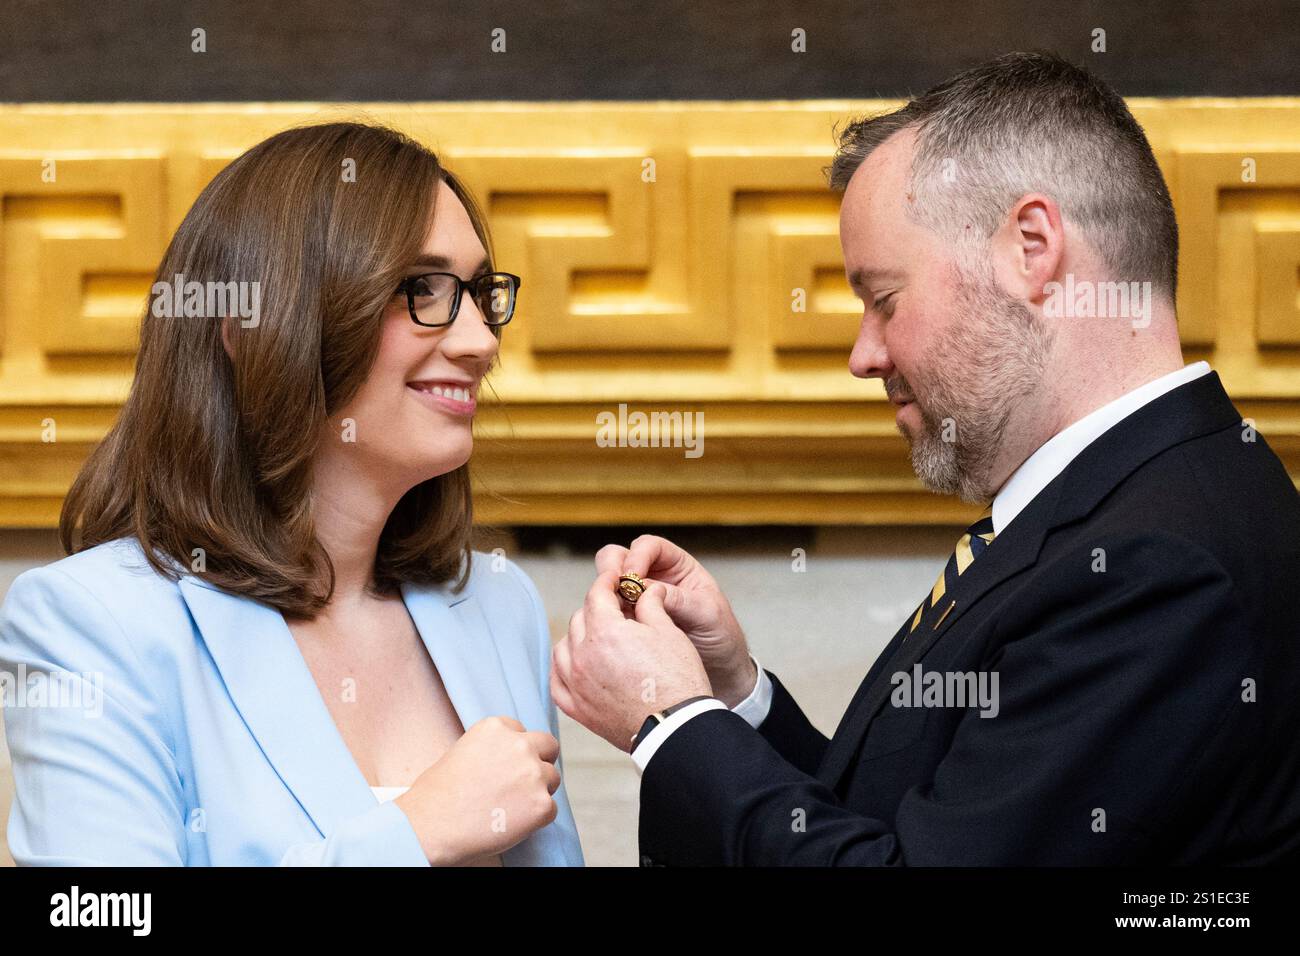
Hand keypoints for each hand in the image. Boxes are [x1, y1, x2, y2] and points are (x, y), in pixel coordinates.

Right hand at [393, 716, 559, 865]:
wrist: (430, 826)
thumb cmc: (437, 795)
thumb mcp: (462, 751)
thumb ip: (492, 749)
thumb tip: (509, 760)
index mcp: (497, 727)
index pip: (523, 733)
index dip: (516, 753)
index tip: (505, 769)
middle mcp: (520, 745)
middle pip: (549, 747)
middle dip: (539, 763)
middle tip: (522, 785)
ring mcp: (533, 774)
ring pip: (552, 779)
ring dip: (537, 792)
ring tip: (509, 808)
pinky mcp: (541, 804)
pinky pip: (550, 809)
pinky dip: (536, 819)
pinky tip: (511, 823)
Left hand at [551, 571, 711, 751]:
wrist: (676, 729)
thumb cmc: (678, 682)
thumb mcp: (669, 632)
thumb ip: (651, 605)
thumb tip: (646, 591)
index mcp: (605, 632)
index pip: (596, 594)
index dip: (607, 582)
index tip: (613, 580)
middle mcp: (583, 655)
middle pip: (580, 619)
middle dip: (596, 608)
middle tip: (614, 609)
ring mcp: (576, 684)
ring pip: (564, 647)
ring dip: (578, 636)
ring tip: (597, 636)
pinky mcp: (577, 708)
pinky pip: (557, 681)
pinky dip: (564, 668)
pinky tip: (576, 664)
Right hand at [595, 535, 756, 706]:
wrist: (721, 669)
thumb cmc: (721, 635)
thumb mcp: (707, 614)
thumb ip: (679, 599)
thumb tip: (645, 587)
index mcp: (678, 566)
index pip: (649, 546)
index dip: (637, 556)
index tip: (632, 577)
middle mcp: (655, 577)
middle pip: (621, 557)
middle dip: (613, 570)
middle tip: (614, 591)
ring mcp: (639, 599)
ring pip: (609, 584)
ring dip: (607, 594)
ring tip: (617, 614)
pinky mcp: (630, 621)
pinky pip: (610, 611)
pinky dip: (608, 616)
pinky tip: (617, 630)